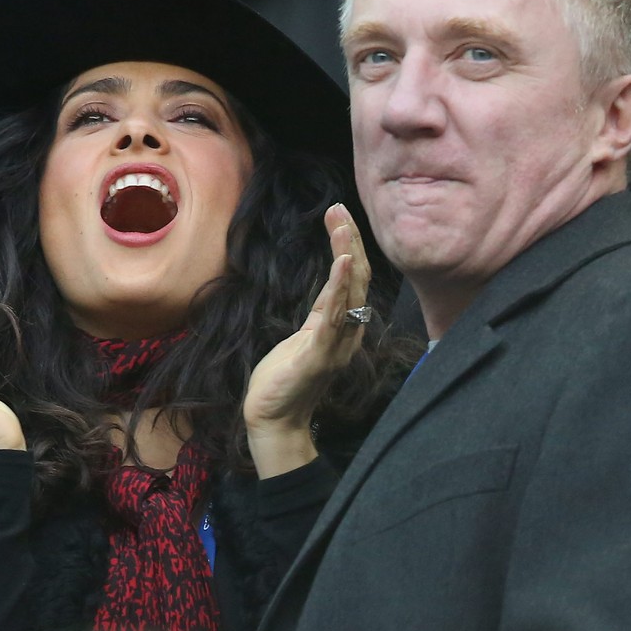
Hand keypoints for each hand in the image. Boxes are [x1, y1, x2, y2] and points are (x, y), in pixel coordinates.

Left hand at [243, 203, 371, 477]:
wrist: (274, 421)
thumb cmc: (287, 380)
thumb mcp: (307, 336)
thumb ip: (323, 312)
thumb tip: (334, 283)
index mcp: (345, 327)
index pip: (354, 279)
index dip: (351, 246)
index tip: (340, 215)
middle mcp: (348, 333)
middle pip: (357, 279)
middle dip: (350, 241)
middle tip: (340, 209)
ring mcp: (336, 345)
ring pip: (349, 292)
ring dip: (347, 254)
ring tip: (342, 224)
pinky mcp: (318, 356)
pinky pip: (333, 317)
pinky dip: (339, 287)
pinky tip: (341, 263)